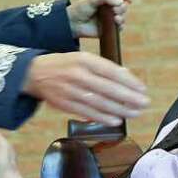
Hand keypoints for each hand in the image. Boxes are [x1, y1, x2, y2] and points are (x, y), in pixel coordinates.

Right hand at [22, 52, 146, 124]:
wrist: (33, 73)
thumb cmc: (63, 65)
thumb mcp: (82, 58)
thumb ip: (103, 67)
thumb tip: (126, 74)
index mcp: (84, 60)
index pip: (111, 71)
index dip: (129, 81)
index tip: (142, 89)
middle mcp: (78, 75)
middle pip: (108, 88)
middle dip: (129, 98)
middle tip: (144, 103)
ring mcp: (70, 91)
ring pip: (99, 102)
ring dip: (120, 110)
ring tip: (134, 113)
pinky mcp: (65, 104)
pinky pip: (87, 112)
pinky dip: (103, 117)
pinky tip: (116, 120)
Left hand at [68, 0, 132, 37]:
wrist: (73, 23)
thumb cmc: (81, 8)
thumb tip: (121, 1)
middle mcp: (111, 8)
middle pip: (125, 6)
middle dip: (122, 7)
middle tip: (113, 9)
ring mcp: (111, 18)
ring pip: (124, 16)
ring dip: (121, 16)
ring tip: (114, 17)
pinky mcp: (110, 29)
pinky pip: (120, 27)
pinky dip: (120, 25)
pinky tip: (115, 22)